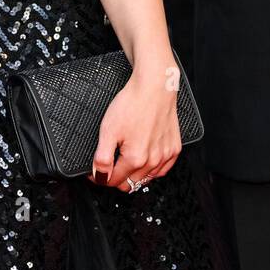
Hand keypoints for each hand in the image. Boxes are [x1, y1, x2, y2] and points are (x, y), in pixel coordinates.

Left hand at [89, 56, 181, 190]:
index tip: (95, 171)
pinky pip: (162, 170)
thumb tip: (100, 176)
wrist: (154, 86)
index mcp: (135, 158)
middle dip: (116, 178)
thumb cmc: (133, 103)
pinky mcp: (174, 149)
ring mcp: (165, 156)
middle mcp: (153, 160)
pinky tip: (144, 161)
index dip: (100, 177)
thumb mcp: (108, 130)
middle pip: (129, 183)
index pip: (113, 181)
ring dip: (133, 176)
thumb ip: (102, 159)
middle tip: (109, 166)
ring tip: (124, 162)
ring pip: (145, 179)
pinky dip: (151, 170)